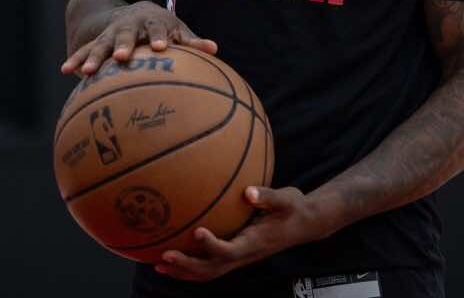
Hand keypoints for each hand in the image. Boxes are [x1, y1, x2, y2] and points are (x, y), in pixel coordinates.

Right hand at [60, 0, 216, 75]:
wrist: (136, 11)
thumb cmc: (163, 28)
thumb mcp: (178, 30)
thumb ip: (193, 41)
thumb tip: (215, 49)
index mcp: (152, 23)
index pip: (157, 29)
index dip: (158, 37)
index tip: (161, 48)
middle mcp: (129, 26)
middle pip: (126, 35)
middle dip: (123, 45)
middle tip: (121, 57)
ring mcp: (111, 33)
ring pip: (101, 44)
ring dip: (93, 57)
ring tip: (87, 72)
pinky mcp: (98, 41)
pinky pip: (85, 51)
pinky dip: (76, 60)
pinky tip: (66, 71)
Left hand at [155, 186, 321, 280]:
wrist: (305, 224)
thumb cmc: (293, 208)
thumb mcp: (287, 199)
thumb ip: (268, 196)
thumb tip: (249, 191)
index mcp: (255, 243)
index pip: (231, 250)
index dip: (213, 246)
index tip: (197, 233)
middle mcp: (245, 255)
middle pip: (213, 269)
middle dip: (187, 266)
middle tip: (164, 255)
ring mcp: (240, 258)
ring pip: (209, 272)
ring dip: (184, 271)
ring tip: (158, 264)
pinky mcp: (236, 254)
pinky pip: (211, 265)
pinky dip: (190, 266)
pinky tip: (173, 256)